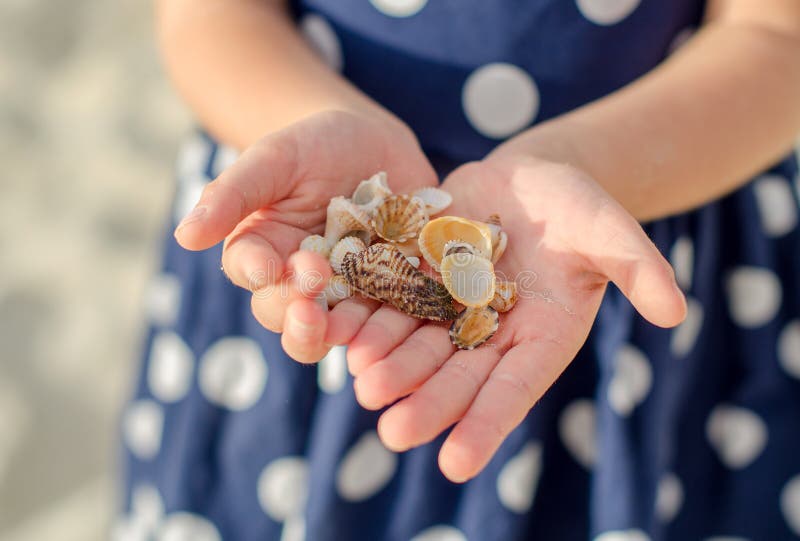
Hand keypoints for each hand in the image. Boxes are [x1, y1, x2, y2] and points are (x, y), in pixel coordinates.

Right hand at [174, 110, 437, 360]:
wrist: (374, 143)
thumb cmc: (313, 146)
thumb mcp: (274, 158)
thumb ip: (233, 194)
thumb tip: (185, 236)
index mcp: (263, 253)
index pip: (252, 275)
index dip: (259, 274)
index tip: (267, 266)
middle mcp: (301, 283)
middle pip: (291, 317)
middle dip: (299, 318)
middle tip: (310, 305)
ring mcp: (349, 291)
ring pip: (340, 330)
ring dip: (343, 333)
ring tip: (349, 329)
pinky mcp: (392, 290)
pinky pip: (394, 314)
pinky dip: (397, 320)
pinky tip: (403, 317)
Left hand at [341, 155, 686, 481]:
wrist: (523, 178)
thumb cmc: (576, 208)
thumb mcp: (607, 229)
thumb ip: (637, 267)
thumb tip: (676, 313)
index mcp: (537, 339)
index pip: (513, 390)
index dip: (486, 425)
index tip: (457, 465)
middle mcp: (488, 335)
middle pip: (455, 377)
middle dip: (427, 405)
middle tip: (395, 433)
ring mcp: (446, 309)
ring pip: (414, 345)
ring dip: (388, 365)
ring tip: (363, 384)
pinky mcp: (413, 277)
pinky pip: (386, 301)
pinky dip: (366, 317)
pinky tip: (341, 332)